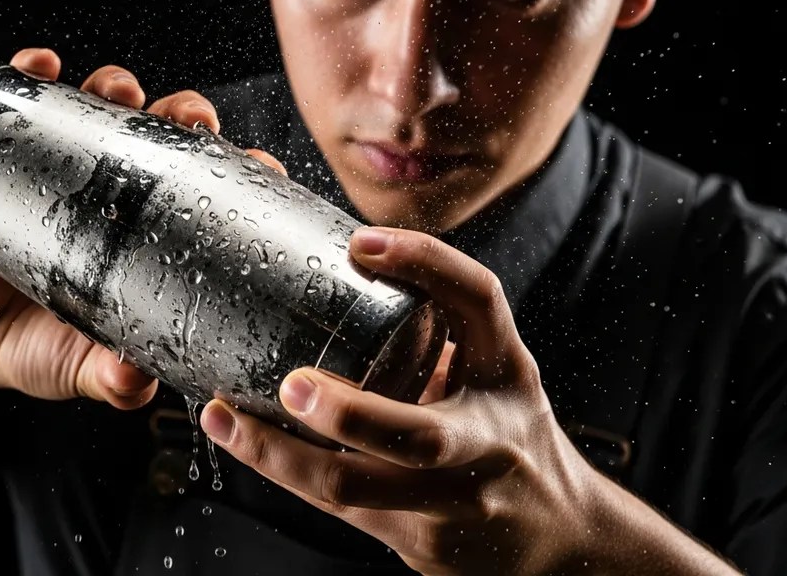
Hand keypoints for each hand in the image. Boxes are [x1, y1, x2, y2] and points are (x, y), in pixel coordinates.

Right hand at [0, 48, 285, 408]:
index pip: (210, 189)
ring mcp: (64, 166)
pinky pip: (20, 98)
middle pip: (166, 133)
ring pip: (102, 104)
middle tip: (191, 119)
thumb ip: (112, 379)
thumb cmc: (39, 344)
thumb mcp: (81, 369)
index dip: (239, 171)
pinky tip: (40, 67)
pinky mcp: (4, 153)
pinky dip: (31, 73)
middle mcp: (118, 190)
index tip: (258, 166)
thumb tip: (134, 378)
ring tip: (117, 91)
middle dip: (186, 112)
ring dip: (116, 85)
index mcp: (153, 233)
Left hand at [199, 226, 737, 574]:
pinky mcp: (419, 543)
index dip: (426, 265)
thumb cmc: (508, 434)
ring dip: (278, 455)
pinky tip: (245, 443)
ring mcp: (452, 503)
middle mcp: (486, 441)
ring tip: (224, 418)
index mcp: (506, 375)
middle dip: (347, 414)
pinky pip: (340, 508)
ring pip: (353, 488)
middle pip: (417, 437)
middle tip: (291, 385)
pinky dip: (284, 472)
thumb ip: (437, 326)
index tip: (361, 244)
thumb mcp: (492, 371)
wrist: (561, 537)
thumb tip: (350, 260)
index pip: (478, 304)